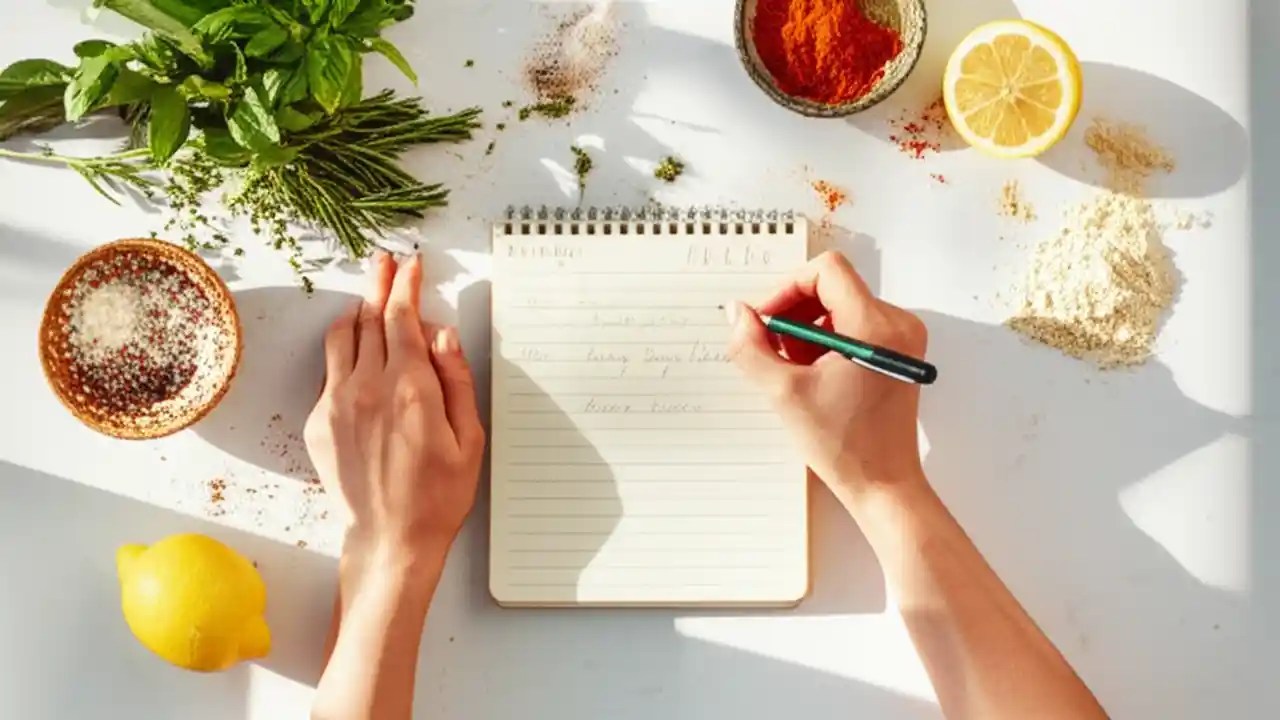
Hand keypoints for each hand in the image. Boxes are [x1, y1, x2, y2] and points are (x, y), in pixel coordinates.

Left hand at [305, 253, 485, 561]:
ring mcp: (336, 404)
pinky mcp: (319, 422)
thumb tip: (442, 336)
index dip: (406, 285)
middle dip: (379, 284)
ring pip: (341, 337)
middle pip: (369, 317)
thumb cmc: (437, 497)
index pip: (402, 317)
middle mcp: (367, 388)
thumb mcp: (469, 438)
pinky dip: (345, 351)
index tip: (410, 266)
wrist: (390, 541)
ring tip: (369, 298)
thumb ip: (456, 379)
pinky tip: (359, 353)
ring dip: (357, 311)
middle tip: (385, 262)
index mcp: (409, 389)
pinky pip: (330, 371)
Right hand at [726, 251, 927, 497]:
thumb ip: (751, 347)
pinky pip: (854, 326)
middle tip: (773, 350)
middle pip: (833, 287)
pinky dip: (826, 341)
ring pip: (841, 306)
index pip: (826, 271)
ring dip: (808, 330)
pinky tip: (813, 375)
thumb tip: (737, 313)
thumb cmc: (842, 445)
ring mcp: (901, 338)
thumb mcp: (784, 393)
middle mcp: (897, 323)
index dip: (787, 289)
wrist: (883, 484)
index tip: (766, 322)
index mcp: (874, 326)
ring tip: (794, 369)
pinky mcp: (897, 353)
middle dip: (794, 313)